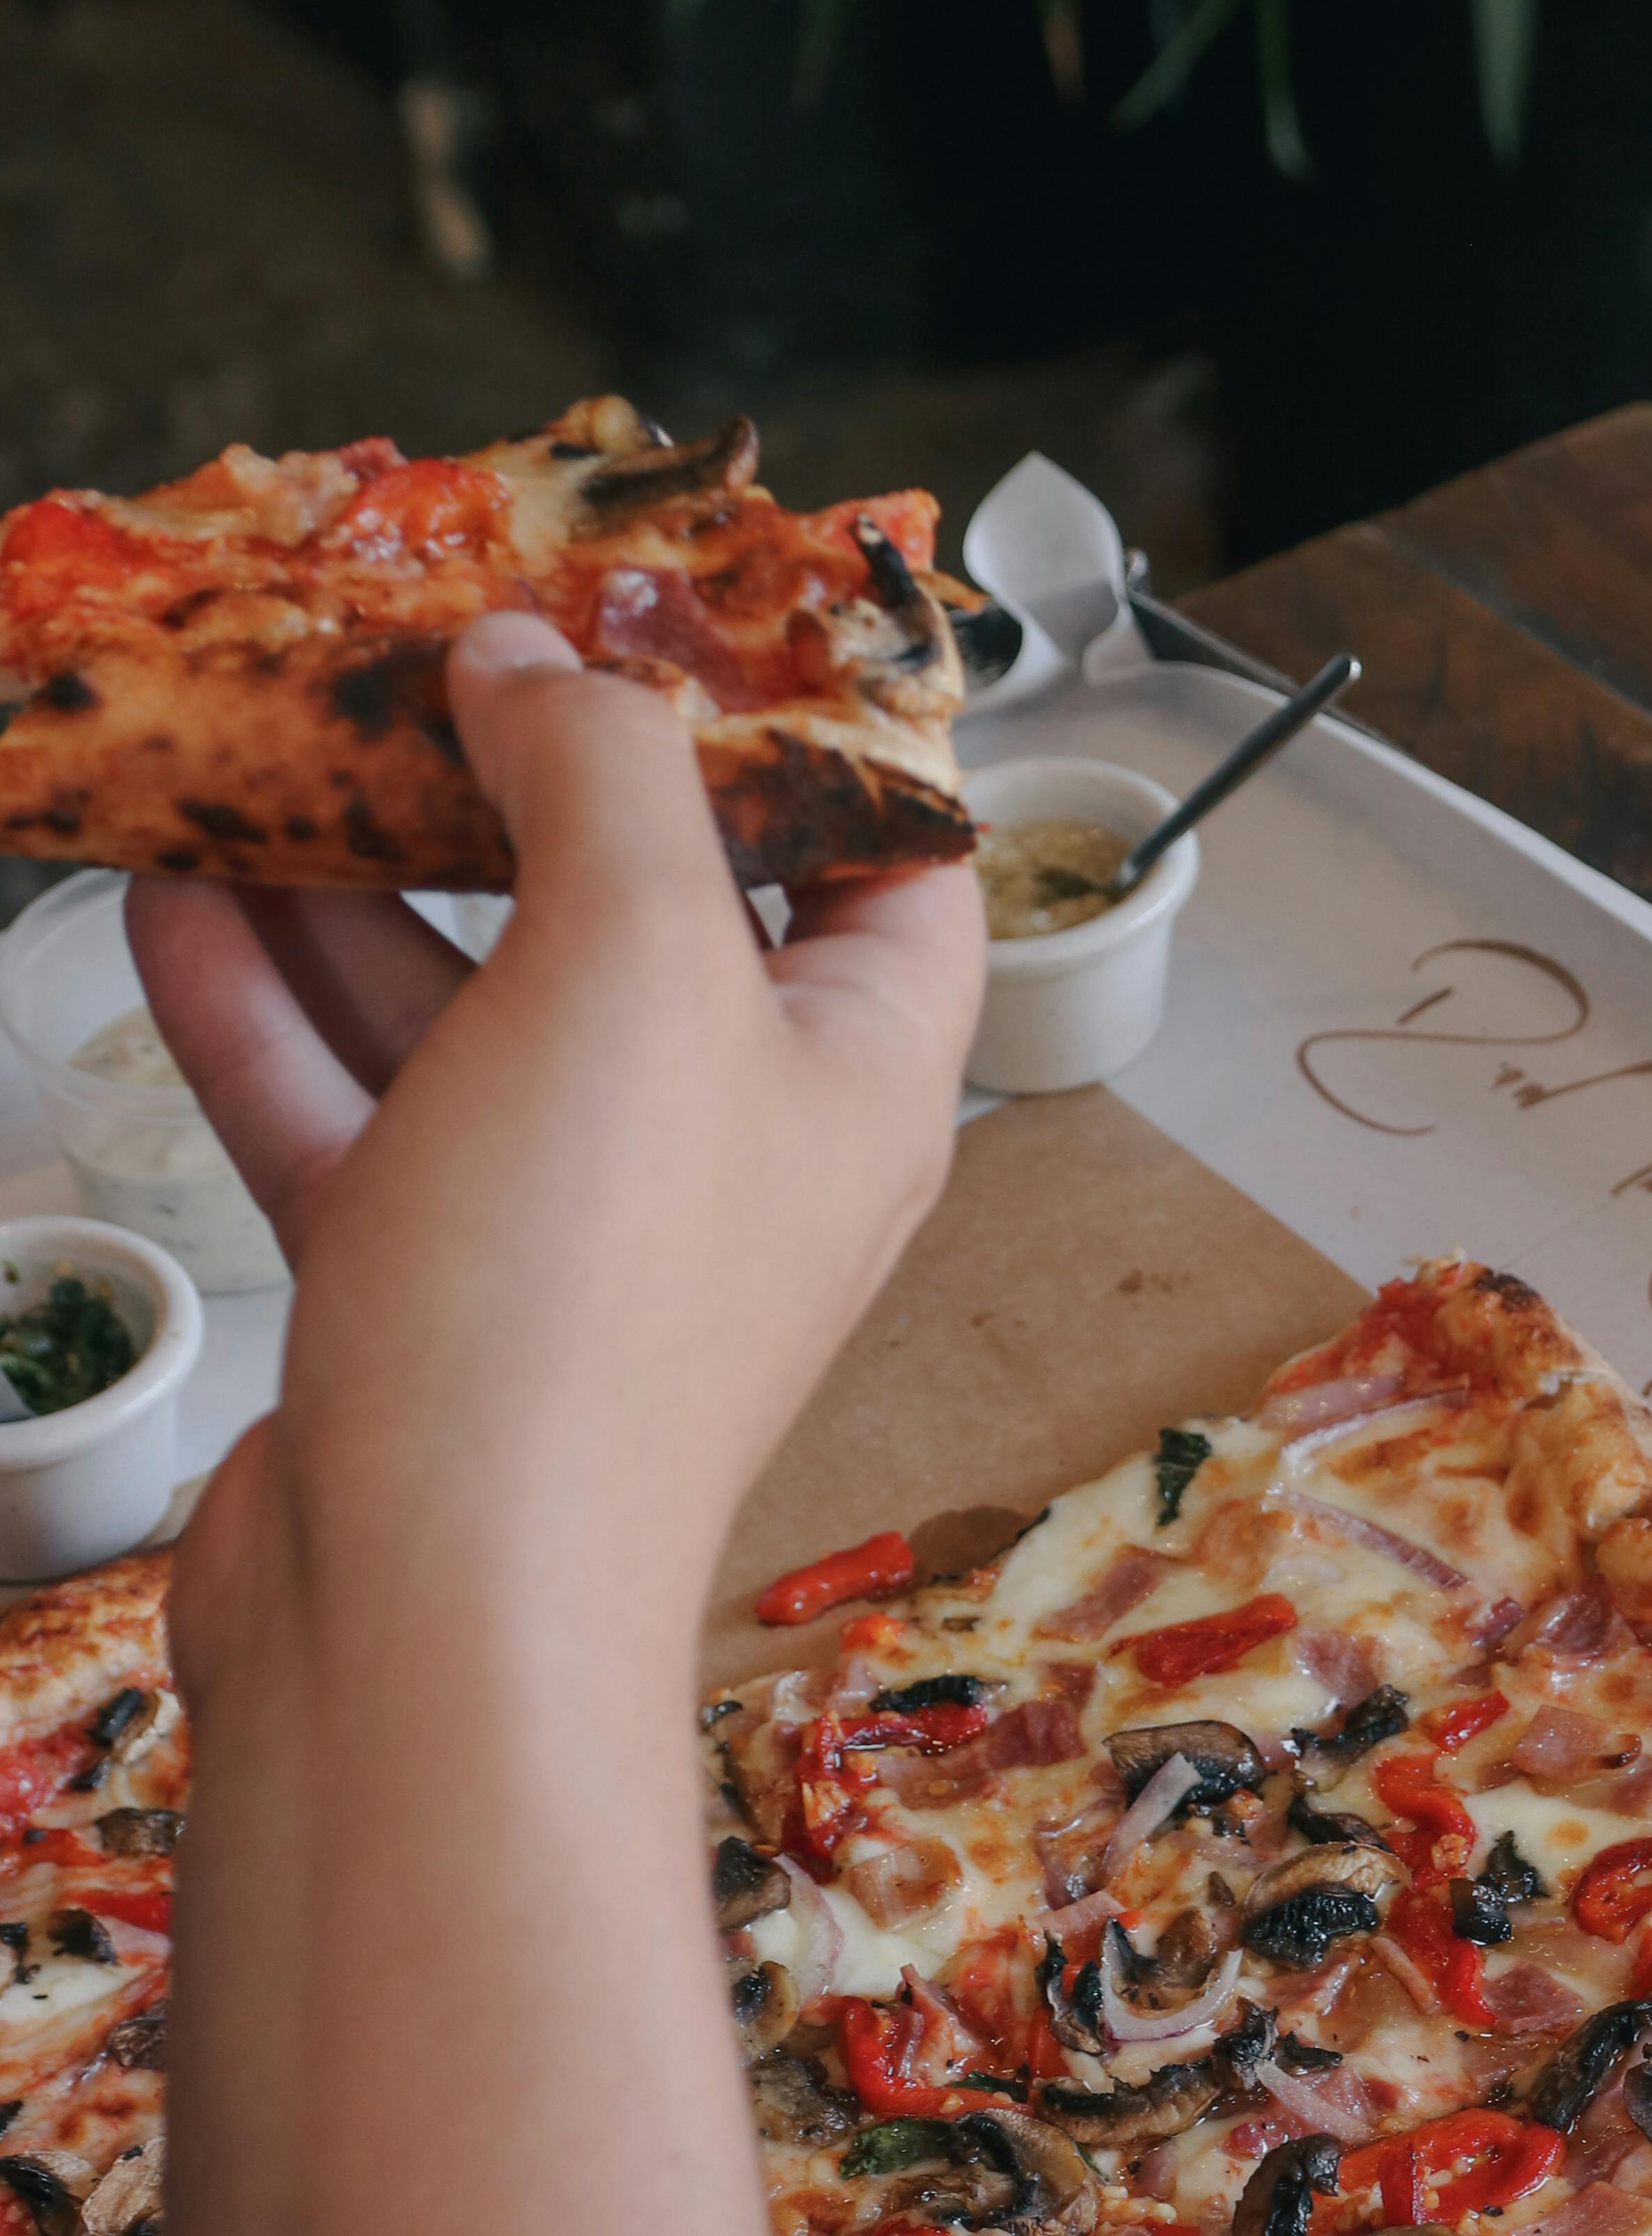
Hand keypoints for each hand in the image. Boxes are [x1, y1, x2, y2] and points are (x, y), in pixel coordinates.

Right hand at [128, 610, 985, 1681]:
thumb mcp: (634, 961)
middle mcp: (736, 1147)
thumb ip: (603, 776)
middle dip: (530, 785)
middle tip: (420, 655)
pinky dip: (273, 1013)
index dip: (818, 734)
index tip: (688, 620)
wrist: (428, 1615)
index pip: (894, 865)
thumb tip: (541, 667)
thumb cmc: (580, 1297)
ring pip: (478, 1009)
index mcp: (856, 1074)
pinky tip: (173, 898)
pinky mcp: (436, 1294)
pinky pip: (360, 1115)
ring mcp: (580, 1226)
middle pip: (649, 914)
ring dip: (364, 881)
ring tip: (258, 741)